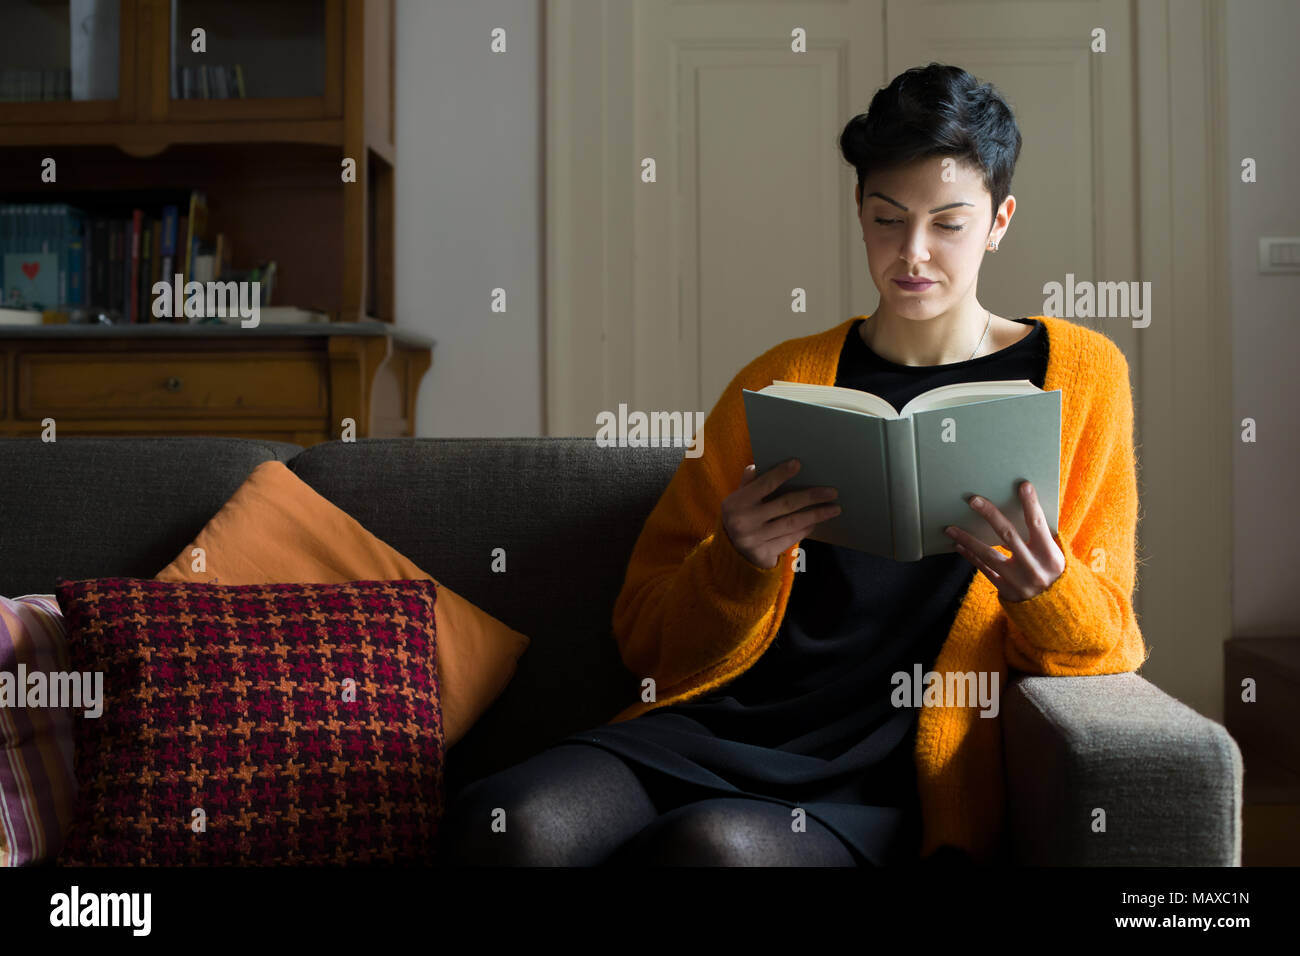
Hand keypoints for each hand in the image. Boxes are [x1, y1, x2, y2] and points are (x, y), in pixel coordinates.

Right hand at [721, 459, 839, 569]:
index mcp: (737, 503)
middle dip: (811, 497)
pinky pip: (790, 539)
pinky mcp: (763, 554)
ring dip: (816, 515)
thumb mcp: (738, 498)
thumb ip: (749, 482)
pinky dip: (805, 529)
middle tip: (832, 492)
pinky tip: (816, 522)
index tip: (798, 464)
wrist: (730, 550)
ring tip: (834, 509)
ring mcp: (754, 539)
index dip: (781, 474)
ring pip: (792, 523)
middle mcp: (744, 521)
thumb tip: (758, 466)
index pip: (764, 484)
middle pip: (785, 504)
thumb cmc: (739, 515)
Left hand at [944, 480, 1064, 601]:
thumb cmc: (1052, 572)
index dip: (1031, 504)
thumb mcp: (1054, 555)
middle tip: (974, 499)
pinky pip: (983, 569)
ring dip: (967, 539)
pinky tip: (958, 545)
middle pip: (1008, 535)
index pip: (1038, 524)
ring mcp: (1017, 580)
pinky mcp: (1005, 589)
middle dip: (990, 515)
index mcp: (1050, 555)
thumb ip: (1041, 536)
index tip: (1023, 485)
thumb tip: (1021, 508)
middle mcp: (1032, 567)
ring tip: (950, 528)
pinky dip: (970, 556)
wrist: (1054, 610)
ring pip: (988, 554)